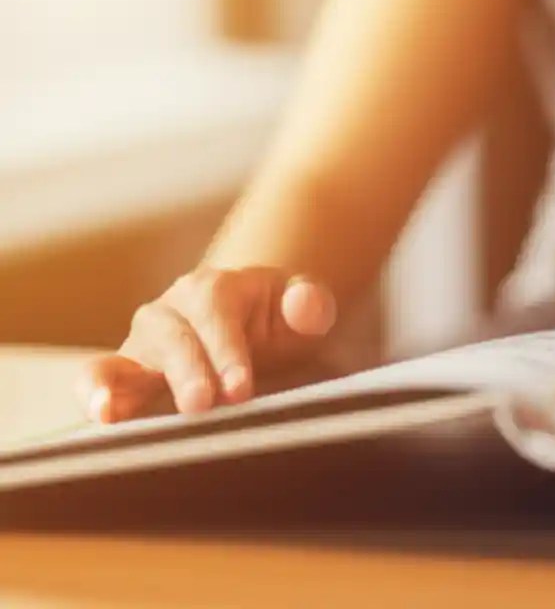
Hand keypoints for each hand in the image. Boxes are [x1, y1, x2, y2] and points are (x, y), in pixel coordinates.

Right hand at [77, 267, 337, 422]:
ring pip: (123, 358)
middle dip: (187, 372)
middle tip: (201, 406)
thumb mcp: (303, 313)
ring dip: (117, 386)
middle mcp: (171, 311)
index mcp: (215, 288)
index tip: (240, 389)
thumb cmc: (283, 325)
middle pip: (172, 338)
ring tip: (112, 413)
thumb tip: (304, 305)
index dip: (226, 351)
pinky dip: (94, 395)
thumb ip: (310, 305)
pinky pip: (99, 379)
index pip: (216, 314)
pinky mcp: (126, 375)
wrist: (259, 332)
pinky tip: (99, 416)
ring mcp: (143, 343)